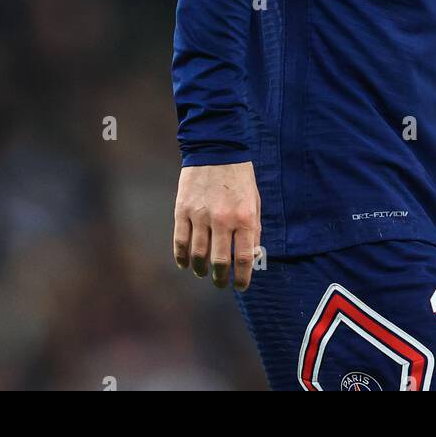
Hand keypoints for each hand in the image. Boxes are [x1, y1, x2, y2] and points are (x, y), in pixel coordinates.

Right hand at [173, 161, 260, 290]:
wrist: (216, 150)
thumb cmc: (239, 179)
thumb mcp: (255, 202)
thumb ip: (253, 230)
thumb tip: (251, 259)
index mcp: (245, 218)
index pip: (244, 259)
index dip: (242, 278)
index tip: (240, 286)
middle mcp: (223, 219)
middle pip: (219, 262)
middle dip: (220, 278)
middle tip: (220, 282)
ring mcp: (200, 215)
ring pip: (198, 255)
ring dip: (201, 269)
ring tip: (203, 272)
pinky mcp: (182, 210)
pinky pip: (180, 241)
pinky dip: (182, 257)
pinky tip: (185, 263)